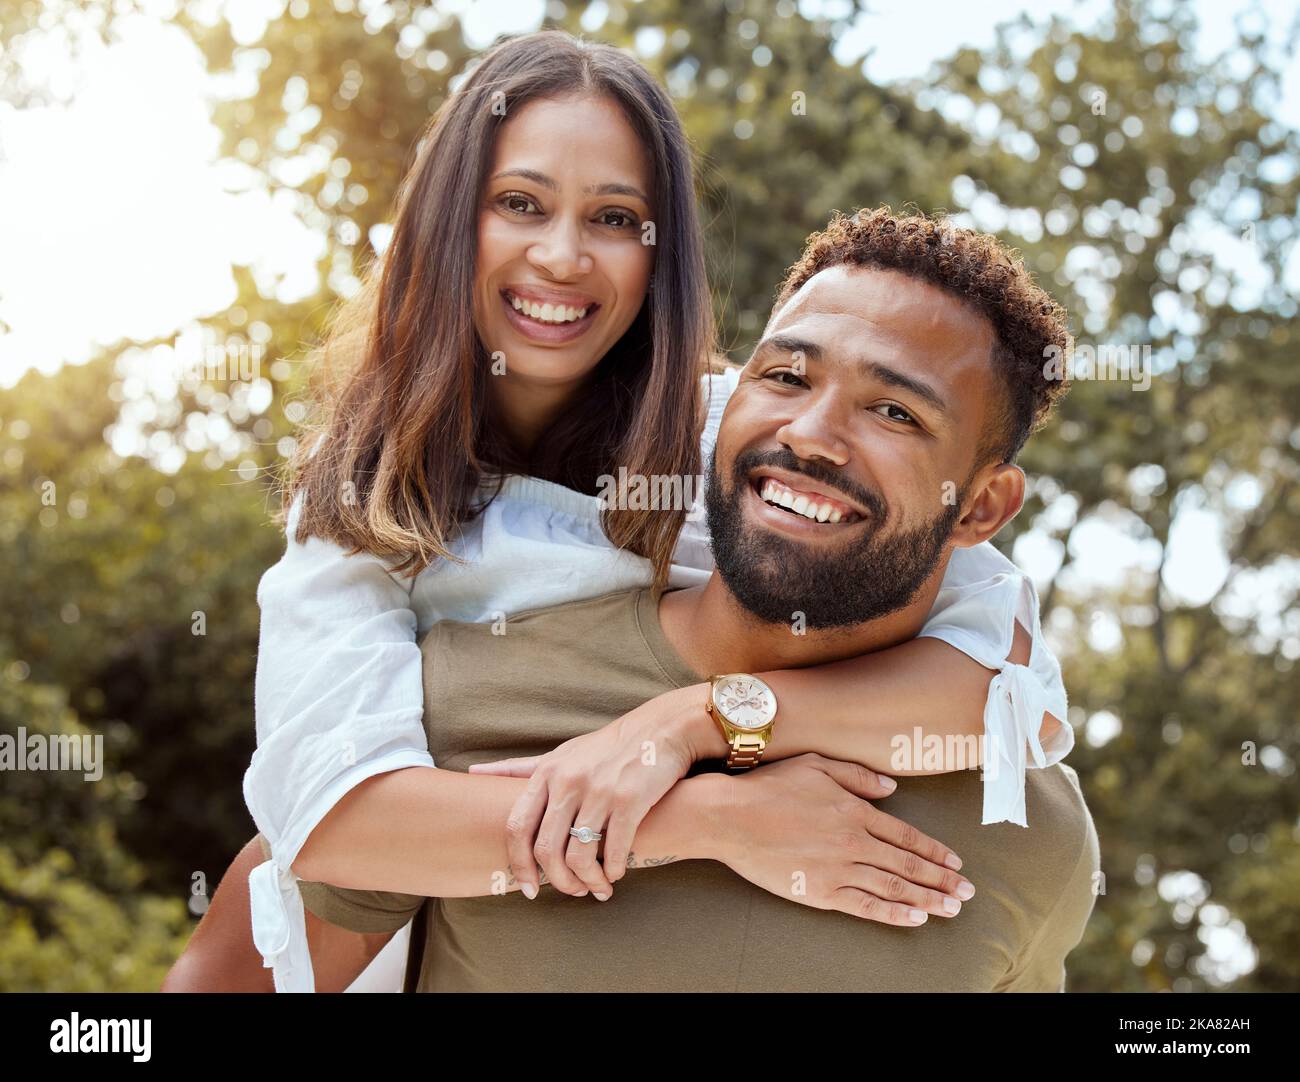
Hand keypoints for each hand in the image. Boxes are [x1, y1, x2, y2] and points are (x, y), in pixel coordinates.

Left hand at [467, 683, 713, 900]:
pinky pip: (613, 850)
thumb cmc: (607, 747)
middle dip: (556, 881)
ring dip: (587, 882)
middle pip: (545, 849)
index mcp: (547, 772)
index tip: (527, 887)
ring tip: (598, 888)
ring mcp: (598, 791)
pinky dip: (613, 871)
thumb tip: (474, 772)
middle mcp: (568, 781)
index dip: (518, 864)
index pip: (516, 826)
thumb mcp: (561, 752)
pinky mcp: (629, 800)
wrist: (660, 730)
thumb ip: (520, 769)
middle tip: (571, 892)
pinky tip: (617, 873)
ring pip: (579, 856)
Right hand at [714, 753, 973, 925]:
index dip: (934, 850)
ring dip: (927, 899)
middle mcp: (852, 841)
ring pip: (893, 887)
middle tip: (967, 892)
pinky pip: (864, 906)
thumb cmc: (769, 787)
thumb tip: (891, 788)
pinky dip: (892, 913)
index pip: (905, 835)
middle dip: (941, 879)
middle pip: (907, 864)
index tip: (955, 862)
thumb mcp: (815, 765)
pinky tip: (913, 918)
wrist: (729, 816)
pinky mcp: (818, 891)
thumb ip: (856, 775)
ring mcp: (837, 869)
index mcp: (853, 811)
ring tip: (951, 908)